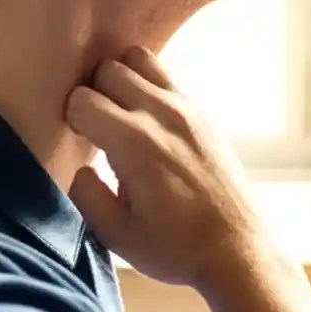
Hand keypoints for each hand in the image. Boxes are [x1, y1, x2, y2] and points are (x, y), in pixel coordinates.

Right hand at [66, 47, 271, 289]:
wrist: (238, 252)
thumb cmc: (175, 248)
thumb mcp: (116, 234)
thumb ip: (84, 192)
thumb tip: (78, 163)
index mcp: (134, 142)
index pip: (81, 99)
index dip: (72, 121)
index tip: (82, 145)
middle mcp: (162, 113)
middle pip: (107, 69)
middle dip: (93, 94)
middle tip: (97, 130)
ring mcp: (188, 108)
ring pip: (139, 59)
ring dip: (122, 81)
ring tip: (121, 117)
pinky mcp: (204, 113)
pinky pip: (166, 77)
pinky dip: (148, 87)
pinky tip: (148, 123)